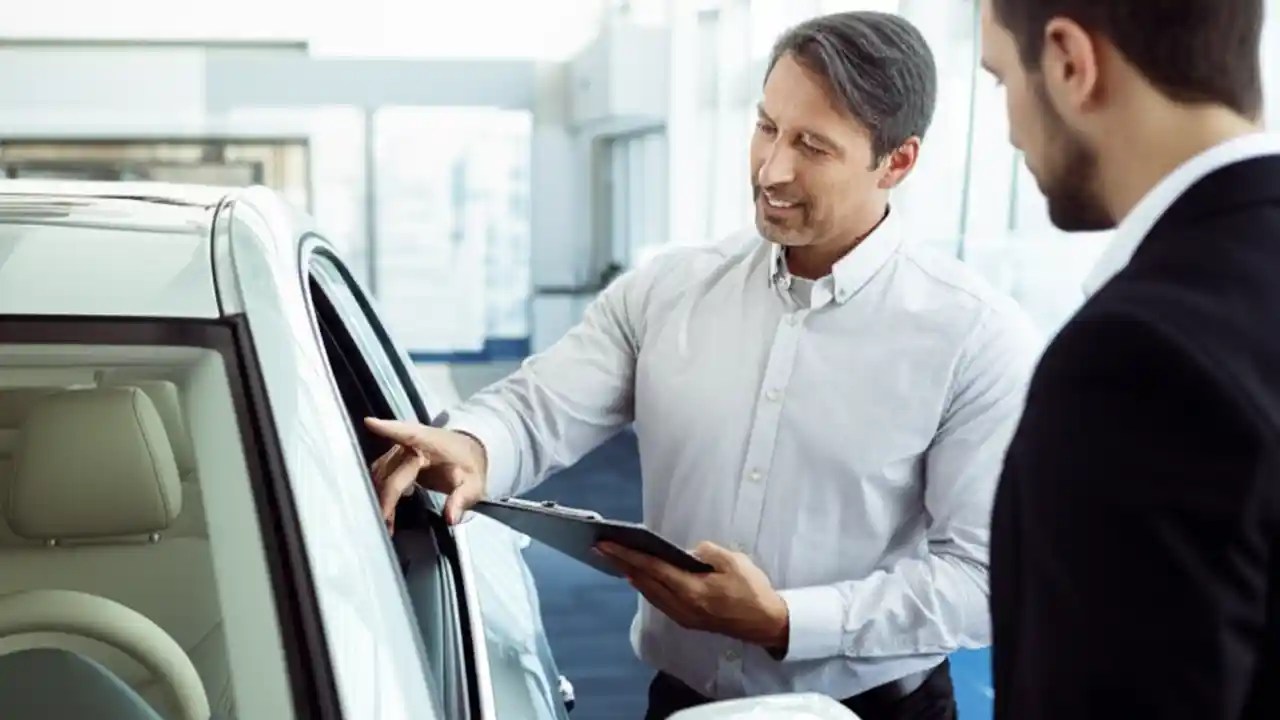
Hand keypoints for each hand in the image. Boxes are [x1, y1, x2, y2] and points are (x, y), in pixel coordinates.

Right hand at [363, 418, 488, 530]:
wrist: (468, 453)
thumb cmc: (468, 465)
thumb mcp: (473, 484)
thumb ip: (461, 499)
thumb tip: (451, 517)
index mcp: (430, 443)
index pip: (408, 435)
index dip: (388, 429)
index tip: (370, 423)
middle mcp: (410, 444)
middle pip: (391, 470)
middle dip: (386, 497)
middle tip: (386, 522)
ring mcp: (400, 451)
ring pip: (381, 473)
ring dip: (380, 496)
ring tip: (386, 521)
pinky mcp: (394, 459)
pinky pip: (381, 475)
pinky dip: (380, 491)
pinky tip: (386, 509)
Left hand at [596, 540, 789, 651]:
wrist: (765, 623)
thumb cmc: (752, 590)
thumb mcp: (734, 561)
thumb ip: (706, 552)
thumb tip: (686, 553)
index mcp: (692, 590)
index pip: (652, 568)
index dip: (627, 555)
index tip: (606, 545)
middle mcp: (682, 606)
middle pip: (644, 582)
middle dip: (621, 563)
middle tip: (601, 548)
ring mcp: (683, 616)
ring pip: (649, 594)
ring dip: (631, 575)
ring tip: (615, 559)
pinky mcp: (687, 620)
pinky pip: (658, 601)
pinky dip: (645, 587)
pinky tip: (639, 576)